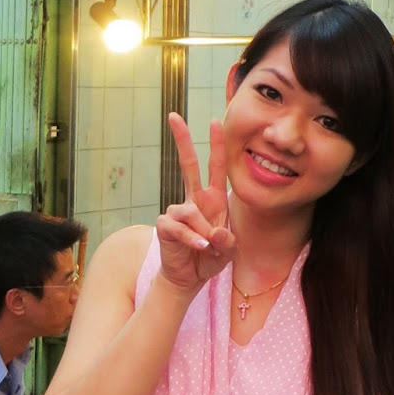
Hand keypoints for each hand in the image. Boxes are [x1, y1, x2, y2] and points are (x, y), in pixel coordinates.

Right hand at [156, 114, 235, 295]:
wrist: (189, 278)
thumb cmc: (210, 259)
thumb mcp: (228, 250)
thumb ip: (227, 241)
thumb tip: (215, 232)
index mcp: (213, 200)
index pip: (216, 167)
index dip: (216, 145)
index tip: (215, 121)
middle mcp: (195, 200)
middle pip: (187, 164)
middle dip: (182, 140)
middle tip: (174, 116)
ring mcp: (178, 212)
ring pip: (190, 210)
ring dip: (204, 231)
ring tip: (209, 247)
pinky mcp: (165, 226)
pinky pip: (180, 227)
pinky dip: (193, 240)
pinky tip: (200, 249)